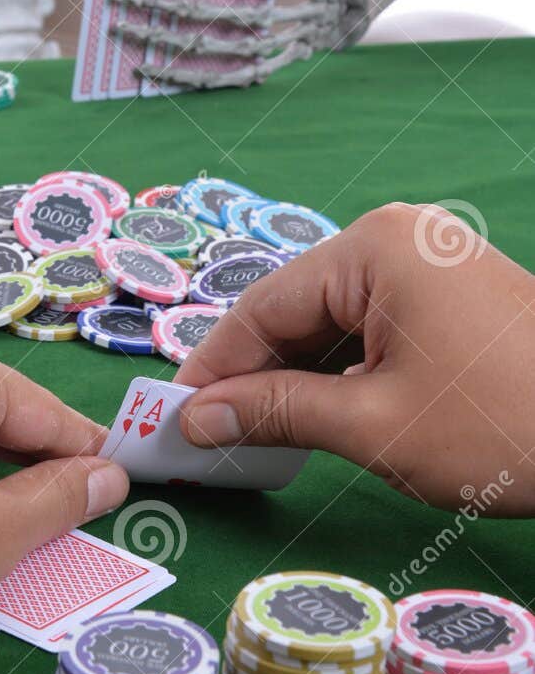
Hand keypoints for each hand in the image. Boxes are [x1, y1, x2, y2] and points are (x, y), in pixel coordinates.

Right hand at [179, 203, 534, 513]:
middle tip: (207, 434)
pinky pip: (373, 327)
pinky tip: (316, 416)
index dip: (213, 366)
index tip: (173, 417)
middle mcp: (397, 237)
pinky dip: (342, 372)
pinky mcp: (453, 295)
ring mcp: (430, 262)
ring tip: (255, 435)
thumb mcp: (375, 425)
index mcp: (374, 246)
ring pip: (334, 320)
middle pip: (297, 307)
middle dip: (253, 373)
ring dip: (297, 377)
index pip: (264, 304)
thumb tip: (198, 418)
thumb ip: (277, 412)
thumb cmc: (500, 426)